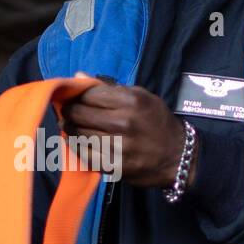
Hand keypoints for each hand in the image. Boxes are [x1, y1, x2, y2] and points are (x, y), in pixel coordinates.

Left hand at [60, 77, 198, 188]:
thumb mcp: (141, 97)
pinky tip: (78, 143)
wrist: (177, 156)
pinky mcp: (114, 166)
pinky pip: (84, 154)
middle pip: (79, 113)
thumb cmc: (157, 122)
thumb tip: (79, 77)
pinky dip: (77, 147)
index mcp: (130, 100)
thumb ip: (109, 87)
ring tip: (70, 126)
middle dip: (68, 111)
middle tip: (66, 112)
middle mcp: (124, 122)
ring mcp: (118, 146)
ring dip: (70, 129)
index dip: (76, 95)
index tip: (72, 98)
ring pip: (78, 133)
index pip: (89, 93)